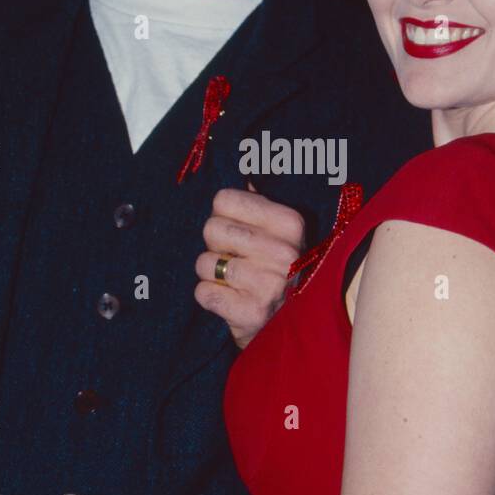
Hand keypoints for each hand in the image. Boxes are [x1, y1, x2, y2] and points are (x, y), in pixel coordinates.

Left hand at [194, 183, 305, 348]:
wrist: (290, 325)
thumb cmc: (278, 269)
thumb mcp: (280, 232)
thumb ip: (258, 201)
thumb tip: (241, 168)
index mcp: (291, 223)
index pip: (224, 199)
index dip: (223, 215)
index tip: (238, 231)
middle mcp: (285, 253)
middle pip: (211, 228)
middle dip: (215, 244)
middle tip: (234, 257)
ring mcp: (269, 286)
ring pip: (204, 262)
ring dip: (211, 273)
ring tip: (232, 280)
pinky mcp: (250, 314)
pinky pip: (203, 292)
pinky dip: (210, 296)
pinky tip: (230, 299)